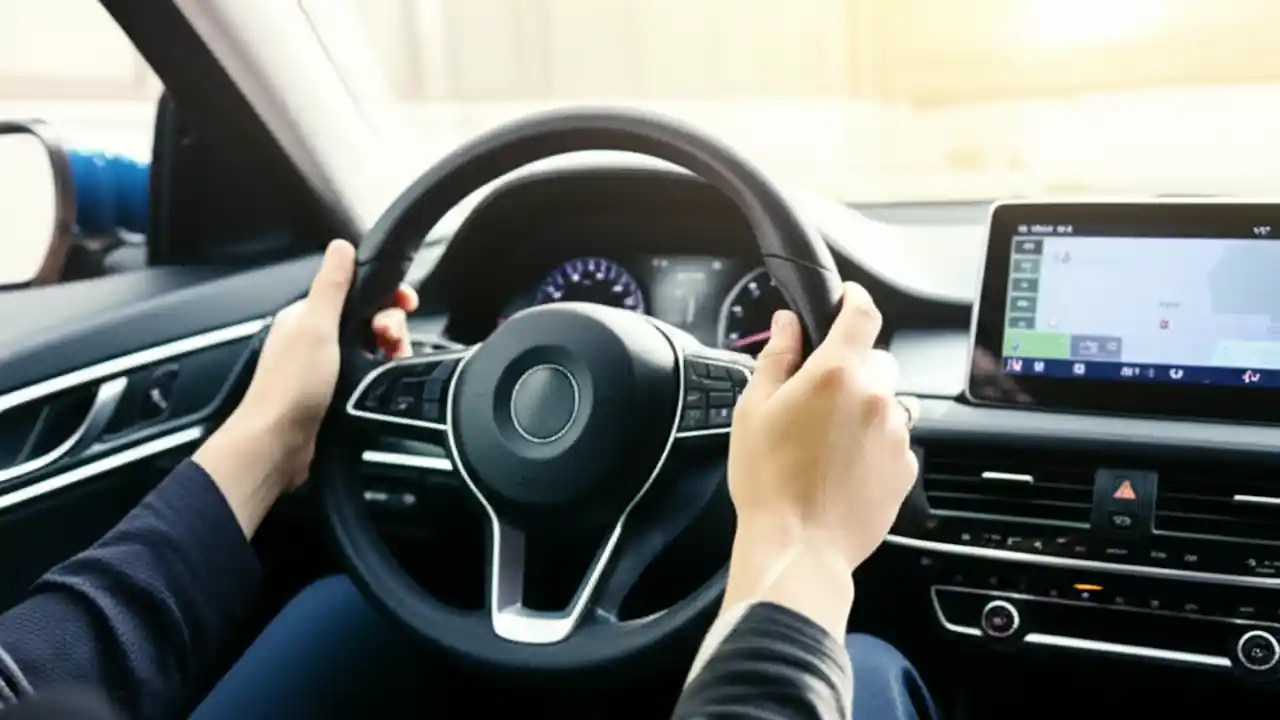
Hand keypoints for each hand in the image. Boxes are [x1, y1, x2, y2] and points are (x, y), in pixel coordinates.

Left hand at [194, 239, 417, 535]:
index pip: (355, 292)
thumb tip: (341, 246)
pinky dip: (380, 375)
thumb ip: (332, 285)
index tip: (405, 304)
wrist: (278, 444)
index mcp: (307, 316)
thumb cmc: (290, 387)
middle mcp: (315, 338)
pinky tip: (383, 382)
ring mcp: (325, 367)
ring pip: (371, 348)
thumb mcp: (316, 326)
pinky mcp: (335, 393)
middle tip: (392, 342)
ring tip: (391, 363)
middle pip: (368, 319)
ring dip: (389, 352)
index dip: (384, 295)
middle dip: (390, 326)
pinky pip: (368, 374)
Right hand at [719, 283, 917, 636]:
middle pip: (876, 361)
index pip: (861, 314)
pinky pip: (895, 439)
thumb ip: (776, 358)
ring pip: (889, 401)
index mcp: (836, 373)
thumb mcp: (753, 410)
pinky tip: (844, 466)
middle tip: (818, 397)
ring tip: (830, 439)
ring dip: (866, 408)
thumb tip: (788, 325)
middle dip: (852, 369)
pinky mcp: (906, 467)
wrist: (799, 546)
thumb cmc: (769, 482)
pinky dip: (875, 443)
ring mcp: (896, 433)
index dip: (854, 299)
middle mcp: (875, 397)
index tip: (848, 299)